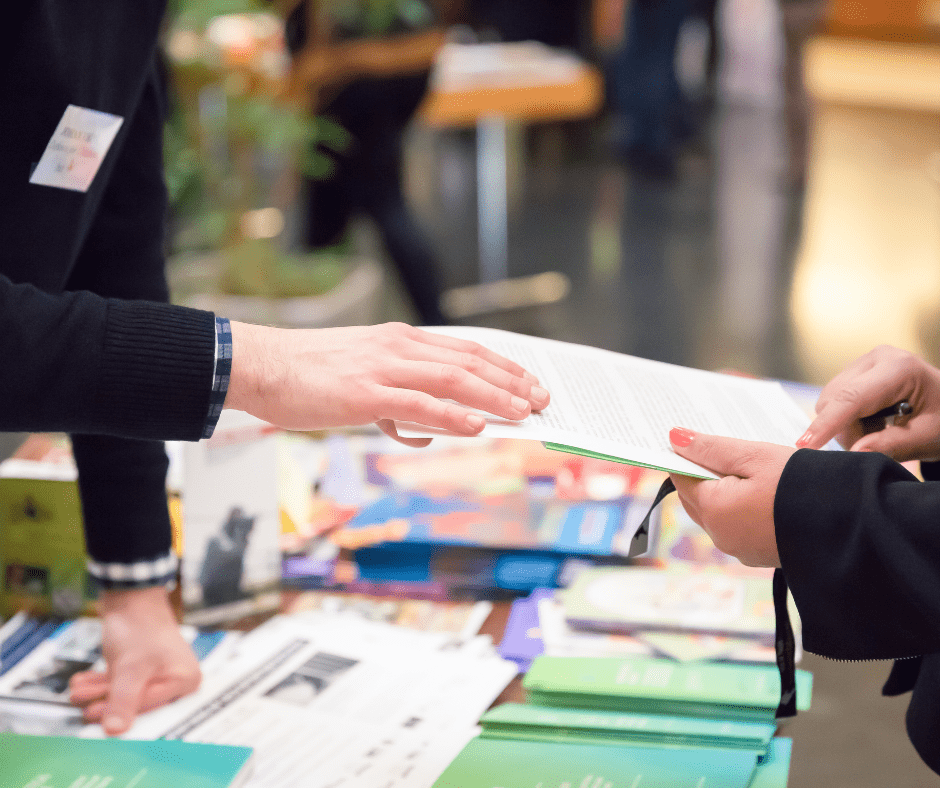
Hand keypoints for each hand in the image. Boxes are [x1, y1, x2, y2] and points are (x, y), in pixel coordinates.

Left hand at [69, 587, 200, 735]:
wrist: (130, 596)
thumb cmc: (141, 625)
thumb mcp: (131, 668)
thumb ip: (123, 700)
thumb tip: (115, 730)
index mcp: (185, 679)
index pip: (152, 708)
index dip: (123, 714)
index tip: (97, 719)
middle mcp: (175, 678)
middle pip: (137, 703)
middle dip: (106, 701)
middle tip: (84, 704)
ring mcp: (158, 672)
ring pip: (124, 693)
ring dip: (99, 692)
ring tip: (79, 690)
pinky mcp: (142, 667)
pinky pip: (121, 682)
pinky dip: (101, 682)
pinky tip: (84, 682)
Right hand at [225, 322, 550, 446]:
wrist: (260, 365)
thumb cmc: (307, 374)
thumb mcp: (360, 378)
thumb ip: (395, 402)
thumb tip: (420, 432)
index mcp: (399, 340)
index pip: (464, 348)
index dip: (501, 365)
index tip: (528, 380)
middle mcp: (398, 347)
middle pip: (469, 361)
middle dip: (510, 381)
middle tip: (541, 399)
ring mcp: (383, 368)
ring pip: (453, 379)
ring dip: (493, 397)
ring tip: (523, 413)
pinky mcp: (365, 393)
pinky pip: (418, 403)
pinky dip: (452, 414)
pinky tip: (476, 426)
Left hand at [667, 427, 794, 566]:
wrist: (852, 525)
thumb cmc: (803, 485)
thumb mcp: (755, 456)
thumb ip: (712, 448)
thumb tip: (674, 438)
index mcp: (714, 511)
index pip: (681, 478)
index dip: (685, 456)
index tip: (694, 438)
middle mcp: (721, 535)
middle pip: (696, 497)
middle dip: (703, 473)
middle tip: (719, 447)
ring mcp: (740, 549)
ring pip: (717, 512)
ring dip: (723, 490)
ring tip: (744, 464)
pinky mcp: (760, 554)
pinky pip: (738, 525)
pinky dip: (740, 506)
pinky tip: (760, 488)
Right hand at [797, 345, 939, 461]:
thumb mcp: (926, 437)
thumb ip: (890, 445)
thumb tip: (854, 452)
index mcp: (899, 368)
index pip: (851, 398)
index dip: (826, 424)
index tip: (805, 446)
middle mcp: (877, 358)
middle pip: (834, 399)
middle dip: (844, 429)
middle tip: (874, 445)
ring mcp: (864, 362)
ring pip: (829, 401)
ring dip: (845, 425)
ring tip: (879, 431)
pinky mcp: (856, 371)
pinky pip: (834, 399)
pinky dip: (847, 418)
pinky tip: (873, 421)